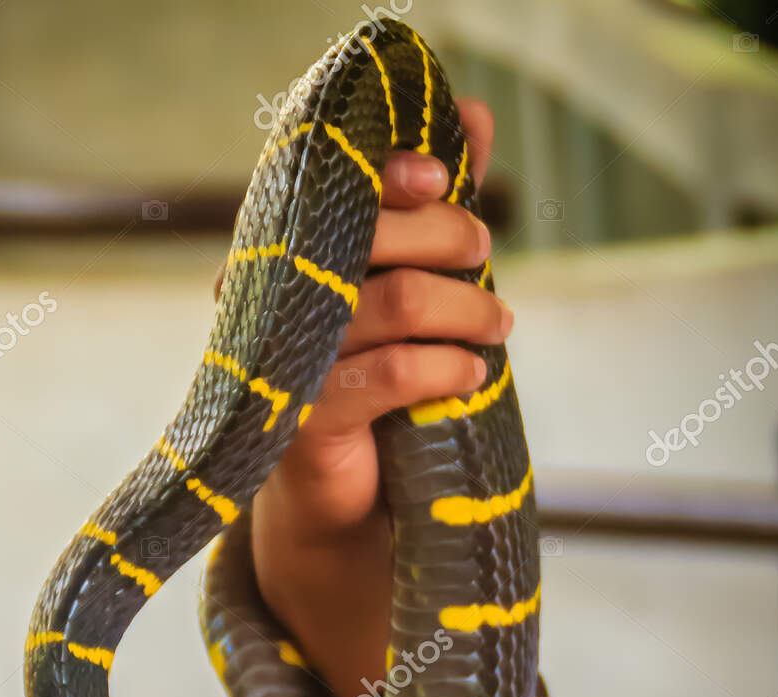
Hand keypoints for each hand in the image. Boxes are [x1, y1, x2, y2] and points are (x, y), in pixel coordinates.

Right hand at [249, 101, 509, 696]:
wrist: (341, 501)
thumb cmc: (375, 381)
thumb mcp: (412, 288)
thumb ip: (435, 206)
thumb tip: (477, 115)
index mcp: (291, 253)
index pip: (341, 188)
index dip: (396, 172)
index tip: (446, 181)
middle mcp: (276, 297)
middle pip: (377, 236)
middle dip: (450, 238)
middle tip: (488, 256)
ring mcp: (288, 360)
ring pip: (397, 302)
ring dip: (468, 308)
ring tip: (501, 324)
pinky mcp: (304, 421)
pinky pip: (392, 374)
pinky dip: (447, 368)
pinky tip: (473, 375)